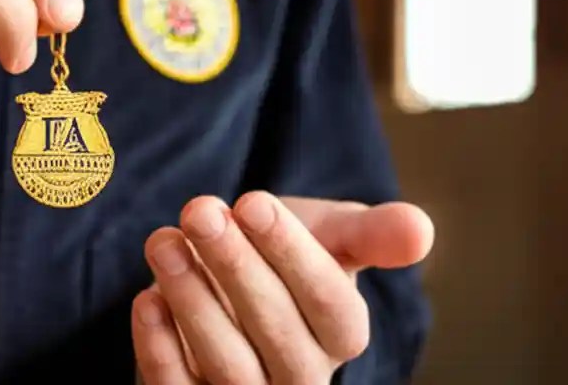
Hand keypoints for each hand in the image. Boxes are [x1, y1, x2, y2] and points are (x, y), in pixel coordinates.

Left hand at [133, 193, 433, 384]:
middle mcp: (303, 374)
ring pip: (230, 367)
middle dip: (235, 266)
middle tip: (199, 211)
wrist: (224, 282)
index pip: (328, 301)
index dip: (290, 252)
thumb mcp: (329, 234)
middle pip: (277, 332)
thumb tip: (420, 231)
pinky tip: (147, 299)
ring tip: (163, 243)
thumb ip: (372, 233)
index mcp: (343, 331)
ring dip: (193, 302)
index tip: (251, 200)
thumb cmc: (280, 255)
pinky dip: (160, 350)